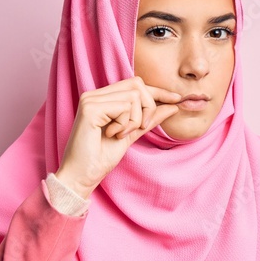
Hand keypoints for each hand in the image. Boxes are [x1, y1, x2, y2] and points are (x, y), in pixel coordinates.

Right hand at [55, 76, 180, 198]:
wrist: (82, 176)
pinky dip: (124, 124)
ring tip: (119, 134)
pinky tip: (111, 135)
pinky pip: (124, 107)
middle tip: (139, 128)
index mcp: (102, 99)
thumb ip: (148, 119)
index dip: (158, 91)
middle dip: (147, 107)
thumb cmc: (100, 158)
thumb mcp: (131, 135)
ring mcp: (91, 99)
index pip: (135, 84)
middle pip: (137, 85)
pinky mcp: (90, 107)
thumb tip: (172, 106)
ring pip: (133, 97)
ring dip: (134, 120)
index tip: (177, 99)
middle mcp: (95, 95)